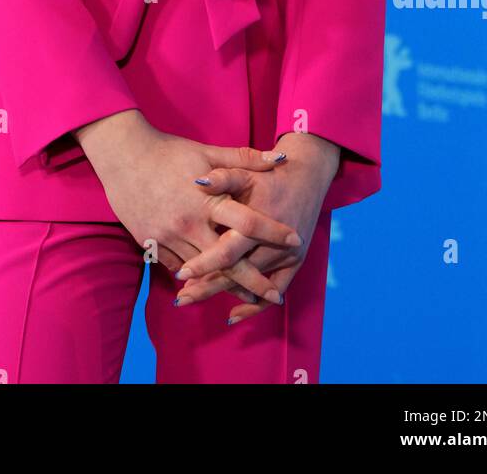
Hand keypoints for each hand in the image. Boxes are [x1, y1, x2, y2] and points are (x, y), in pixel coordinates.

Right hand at [76, 111, 300, 300]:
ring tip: (248, 298)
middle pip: (228, 259)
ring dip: (226, 285)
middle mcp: (189, 223)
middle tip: (276, 297)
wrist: (123, 156)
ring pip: (203, 270)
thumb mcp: (207, 152)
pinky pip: (177, 268)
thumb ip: (244, 159)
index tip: (294, 241)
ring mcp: (168, 236)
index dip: (273, 232)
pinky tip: (209, 286)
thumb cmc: (169, 152)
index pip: (248, 220)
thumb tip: (279, 158)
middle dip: (254, 281)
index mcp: (207, 199)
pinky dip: (195, 278)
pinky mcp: (151, 243)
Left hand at [172, 132, 340, 321]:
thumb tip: (198, 182)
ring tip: (194, 299)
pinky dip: (254, 305)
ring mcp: (287, 256)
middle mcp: (274, 244)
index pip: (228, 250)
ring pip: (251, 283)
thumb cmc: (269, 174)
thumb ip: (223, 177)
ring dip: (223, 293)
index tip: (180, 274)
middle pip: (236, 273)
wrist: (306, 176)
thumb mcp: (246, 171)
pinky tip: (232, 315)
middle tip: (180, 299)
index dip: (204, 263)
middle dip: (206, 287)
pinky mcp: (295, 262)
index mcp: (259, 221)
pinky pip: (275, 291)